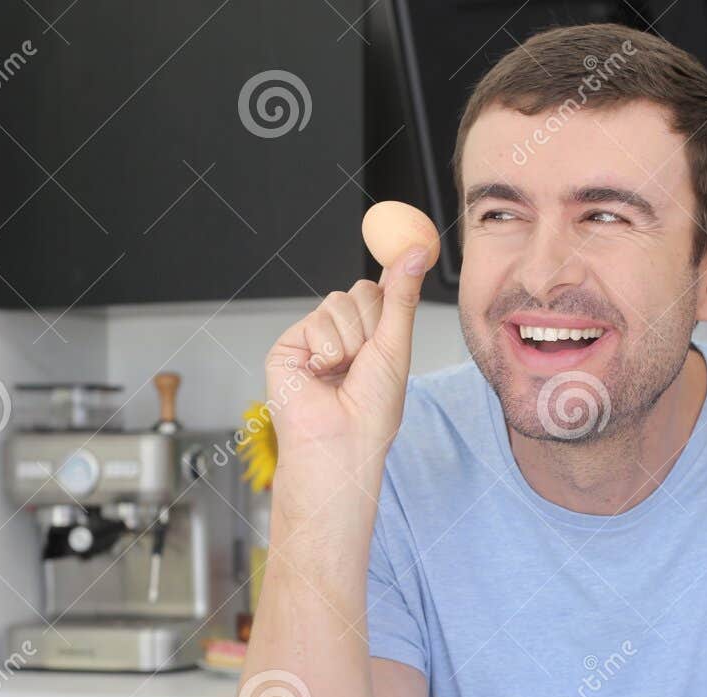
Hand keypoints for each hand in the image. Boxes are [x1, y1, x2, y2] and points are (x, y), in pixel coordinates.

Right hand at [264, 248, 429, 471]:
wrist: (338, 442)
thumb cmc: (372, 411)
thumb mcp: (396, 346)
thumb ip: (401, 296)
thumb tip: (416, 251)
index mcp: (376, 338)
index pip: (384, 292)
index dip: (395, 272)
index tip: (411, 244)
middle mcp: (346, 335)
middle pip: (362, 291)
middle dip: (371, 323)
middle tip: (367, 357)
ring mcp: (317, 338)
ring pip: (338, 302)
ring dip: (349, 340)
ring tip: (343, 372)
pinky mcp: (291, 343)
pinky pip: (316, 319)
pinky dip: (326, 348)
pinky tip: (320, 373)